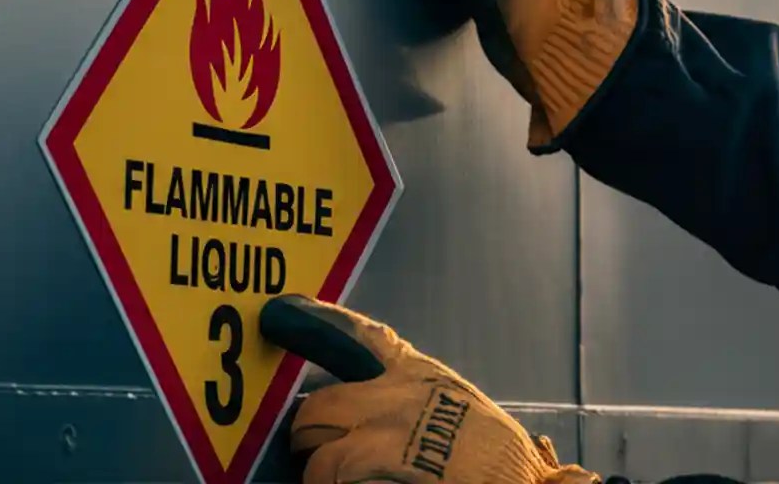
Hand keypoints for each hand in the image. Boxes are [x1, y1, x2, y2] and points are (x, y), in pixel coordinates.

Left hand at [259, 294, 600, 483]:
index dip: (318, 322)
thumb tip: (366, 410)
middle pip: (318, 408)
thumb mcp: (459, 411)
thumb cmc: (497, 464)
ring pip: (318, 457)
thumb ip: (413, 402)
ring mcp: (387, 431)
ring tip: (338, 480)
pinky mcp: (377, 462)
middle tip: (319, 454)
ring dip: (321, 474)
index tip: (281, 312)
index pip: (362, 337)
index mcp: (420, 376)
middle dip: (310, 435)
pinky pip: (331, 478)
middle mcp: (398, 395)